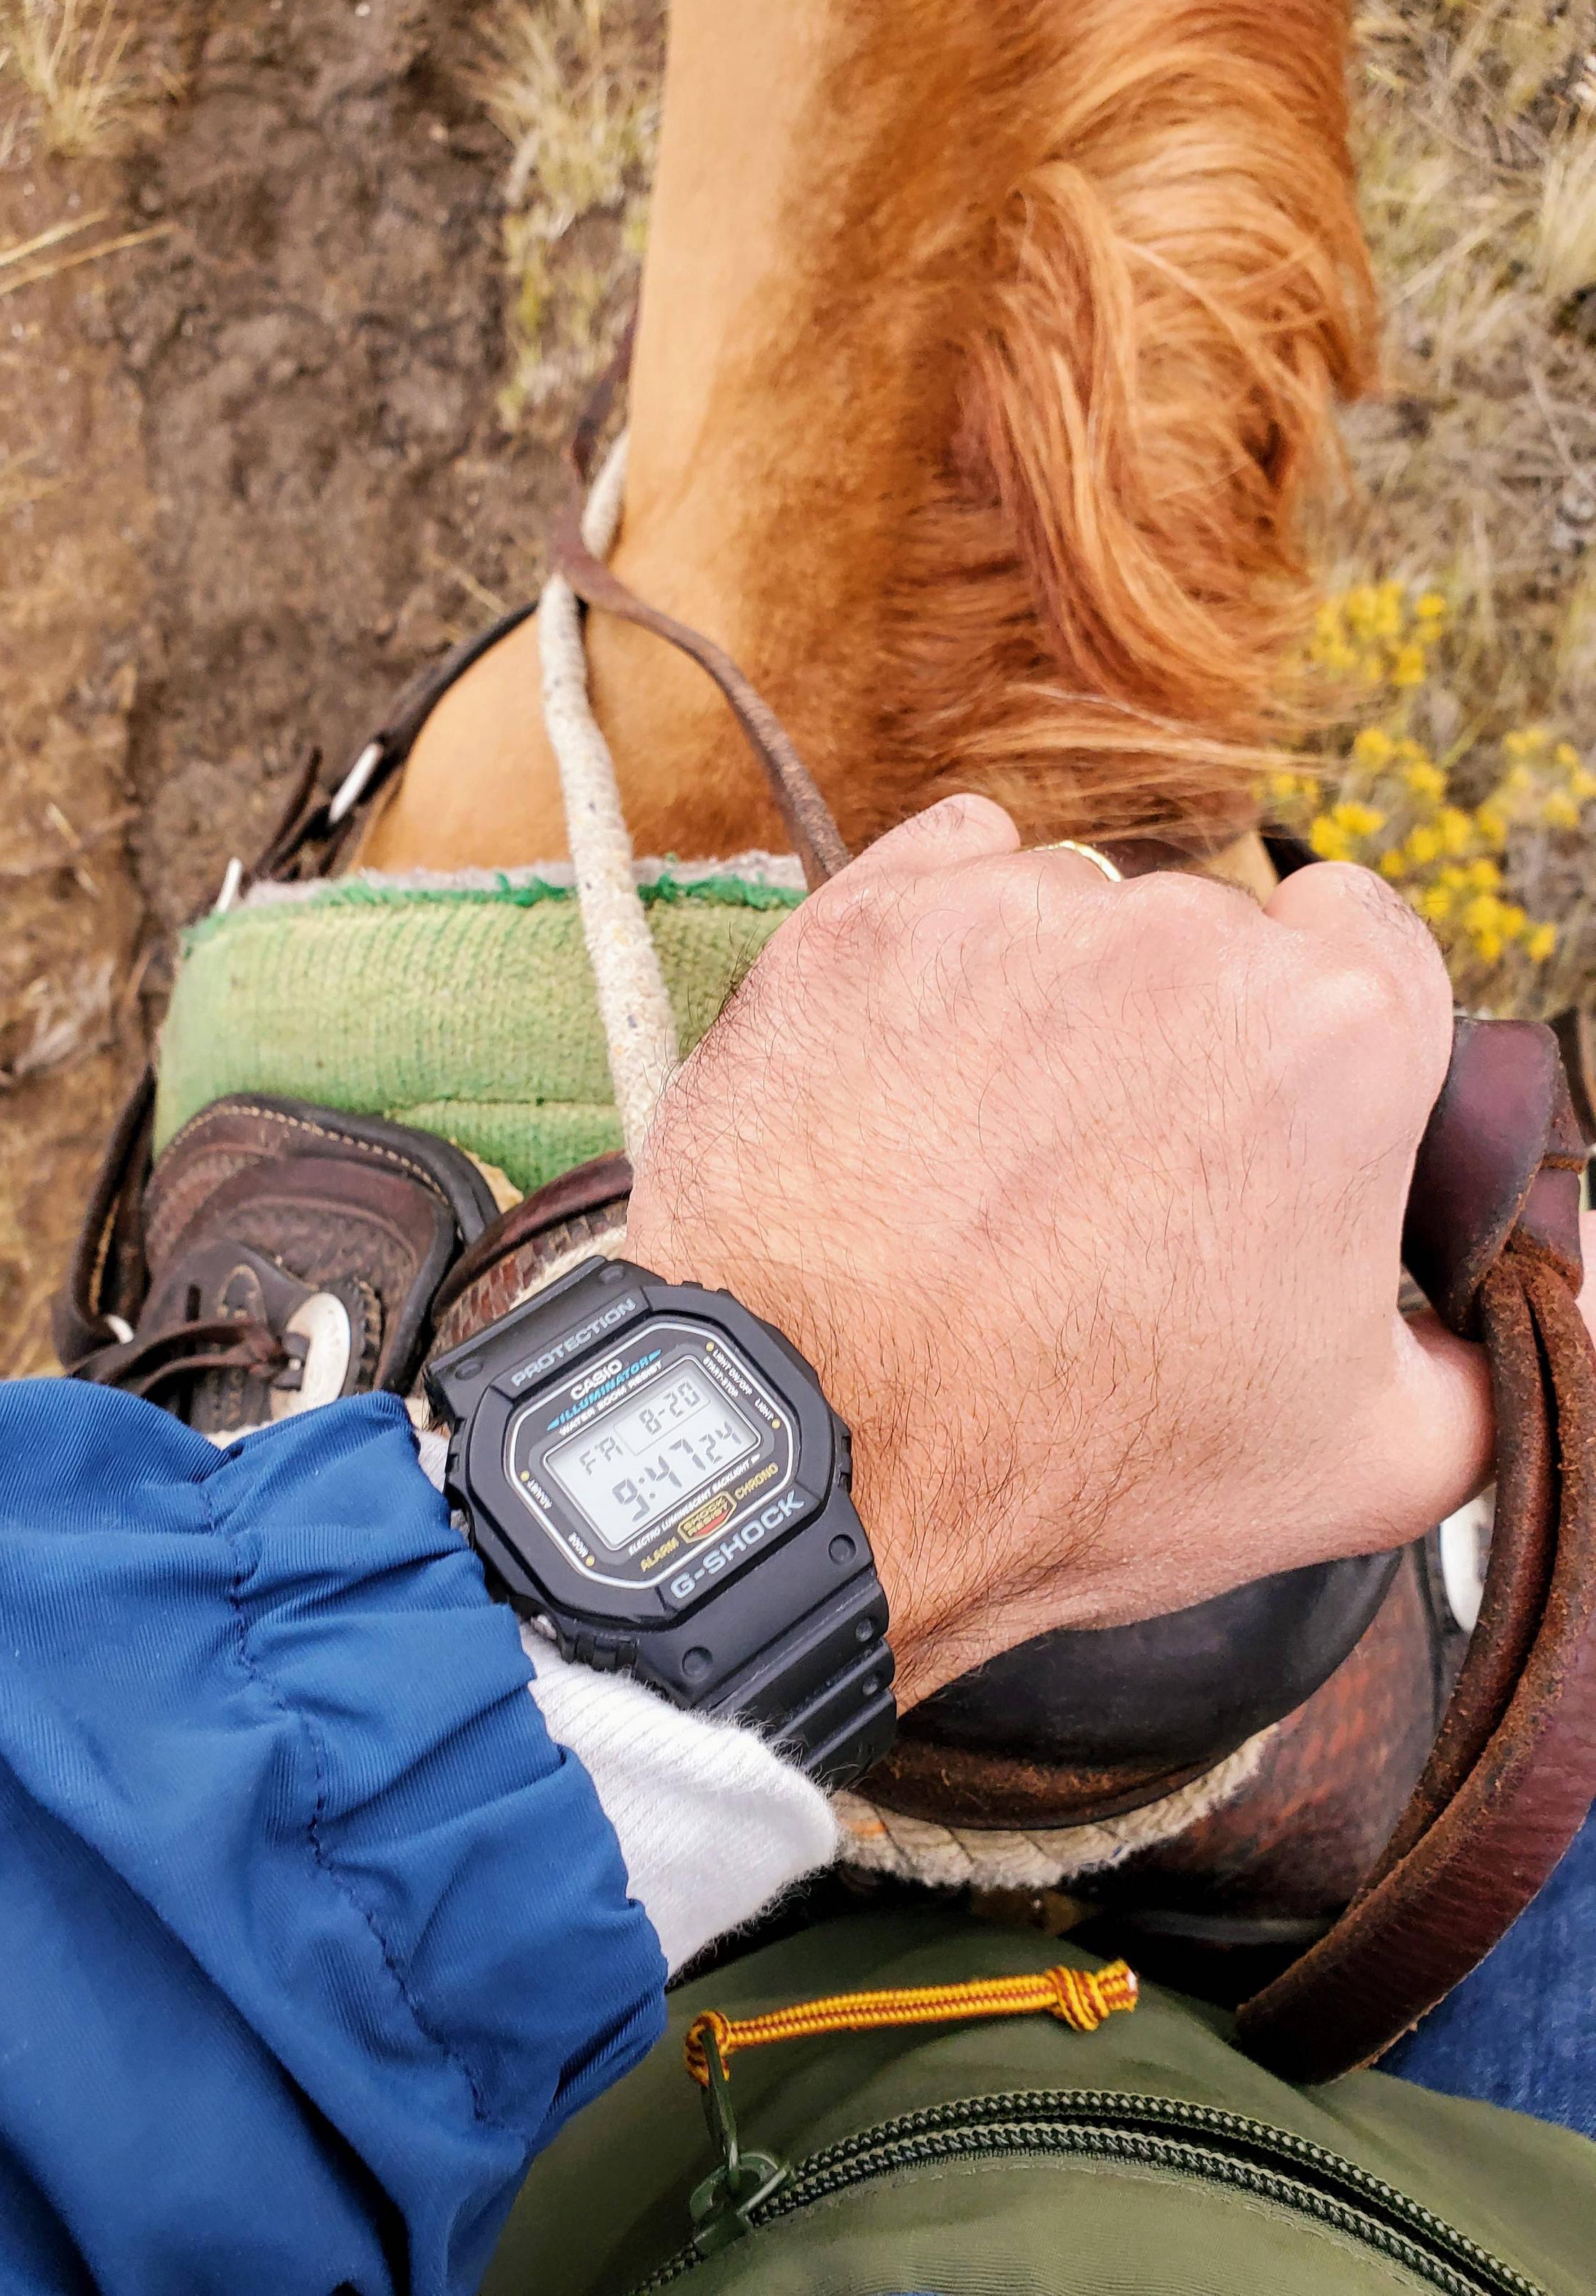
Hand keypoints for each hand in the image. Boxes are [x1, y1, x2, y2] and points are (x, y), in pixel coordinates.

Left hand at [624, 796, 1589, 1707]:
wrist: (814, 1455)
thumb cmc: (1080, 1459)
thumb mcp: (1367, 1466)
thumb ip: (1486, 1356)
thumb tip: (1525, 1288)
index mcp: (1339, 1036)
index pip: (1374, 944)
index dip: (1325, 1037)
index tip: (1264, 1112)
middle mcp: (1183, 940)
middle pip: (1218, 940)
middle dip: (1185, 1038)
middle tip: (1115, 1182)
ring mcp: (1012, 917)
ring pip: (1079, 916)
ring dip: (1060, 1002)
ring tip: (994, 1154)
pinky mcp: (869, 917)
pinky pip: (952, 874)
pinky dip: (949, 949)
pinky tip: (925, 1070)